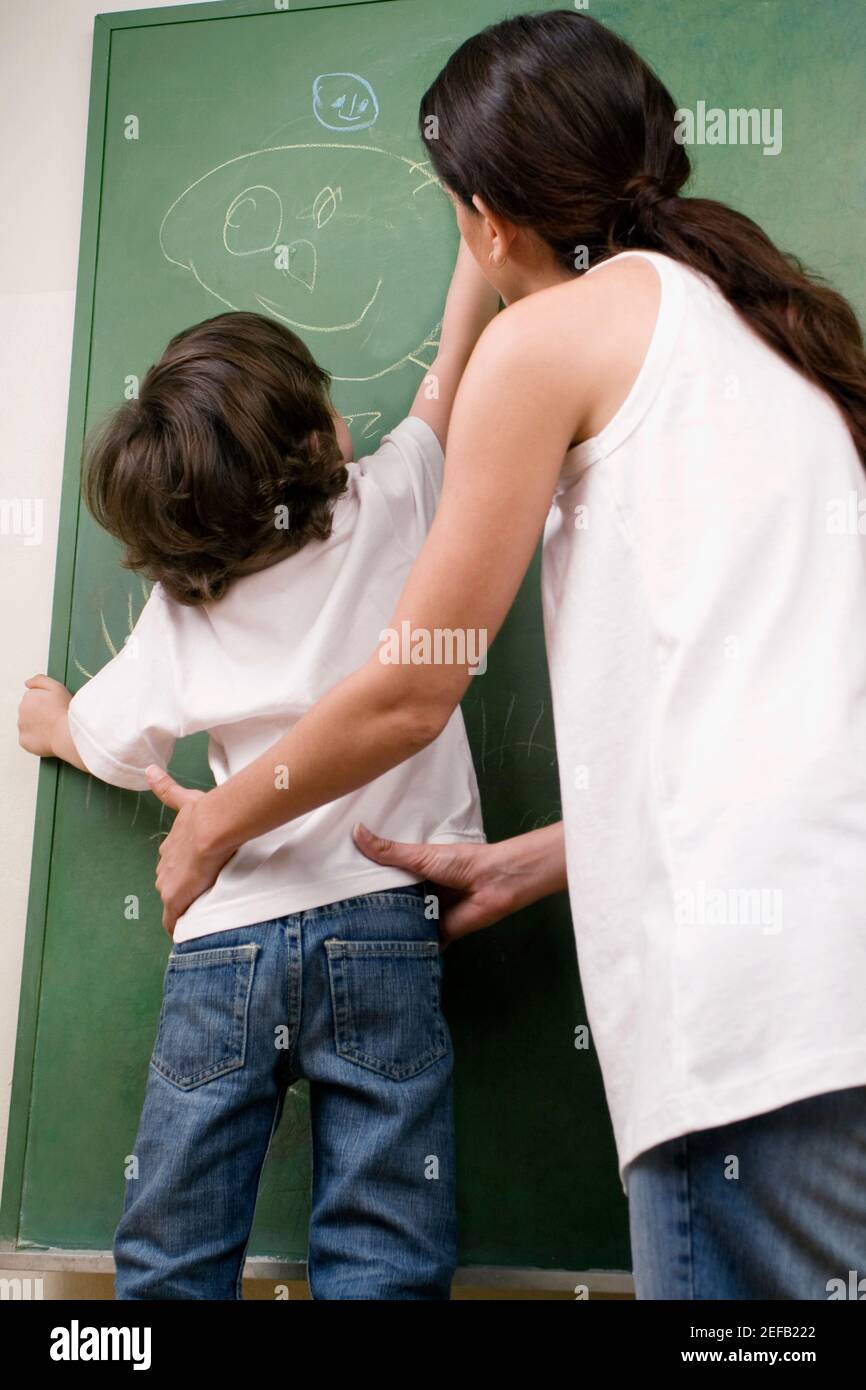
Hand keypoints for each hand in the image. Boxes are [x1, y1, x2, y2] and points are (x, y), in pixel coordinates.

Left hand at [18, 675, 70, 756]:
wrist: (66, 733)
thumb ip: (40, 680)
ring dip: (39, 726)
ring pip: (30, 726)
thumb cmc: (64, 711)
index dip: (46, 703)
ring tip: (54, 728)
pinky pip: (30, 740)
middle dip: (41, 714)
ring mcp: (22, 726)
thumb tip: (28, 683)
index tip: (55, 707)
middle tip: (55, 718)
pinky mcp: (24, 741)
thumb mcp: (56, 686)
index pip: (34, 699)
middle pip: (31, 712)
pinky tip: (49, 736)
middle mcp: (22, 711)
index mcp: (29, 697)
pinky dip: (38, 740)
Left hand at [147, 767, 233, 936]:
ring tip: (194, 911)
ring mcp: (169, 884)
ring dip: (181, 905)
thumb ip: (166, 788)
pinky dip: (176, 925)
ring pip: (172, 899)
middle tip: (197, 893)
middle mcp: (165, 866)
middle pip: (168, 881)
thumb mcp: (185, 799)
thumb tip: (149, 770)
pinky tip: (180, 934)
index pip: (170, 862)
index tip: (190, 873)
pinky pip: (173, 919)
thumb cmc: (205, 813)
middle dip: (180, 888)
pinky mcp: (176, 899)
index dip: (180, 868)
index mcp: (169, 846)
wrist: (212, 826)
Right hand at [352, 824, 521, 946]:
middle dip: (370, 911)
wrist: (494, 884)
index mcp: (413, 873)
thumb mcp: (420, 855)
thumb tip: (355, 830)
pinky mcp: (436, 936)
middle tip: (337, 918)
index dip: (363, 884)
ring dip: (385, 931)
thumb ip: (389, 851)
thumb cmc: (460, 863)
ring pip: (400, 926)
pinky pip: (416, 945)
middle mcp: (418, 895)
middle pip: (389, 905)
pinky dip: (405, 949)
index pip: (383, 880)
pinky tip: (379, 956)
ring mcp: (426, 916)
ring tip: (350, 939)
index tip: (335, 888)